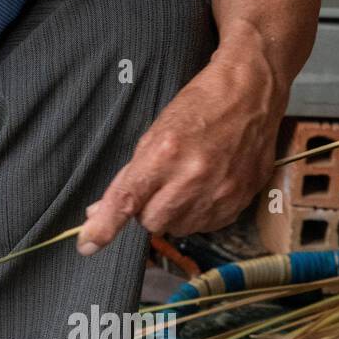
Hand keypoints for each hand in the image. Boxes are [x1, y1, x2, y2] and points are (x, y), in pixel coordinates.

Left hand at [78, 56, 282, 253]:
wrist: (251, 94)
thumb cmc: (199, 107)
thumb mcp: (155, 134)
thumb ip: (129, 176)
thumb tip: (100, 211)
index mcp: (164, 155)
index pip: (127, 201)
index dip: (104, 227)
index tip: (87, 245)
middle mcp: (193, 177)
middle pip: (151, 223)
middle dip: (148, 209)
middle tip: (159, 185)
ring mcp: (220, 191)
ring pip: (179, 228)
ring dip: (175, 213)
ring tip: (186, 181)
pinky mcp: (241, 199)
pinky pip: (207, 225)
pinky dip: (200, 213)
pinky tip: (205, 187)